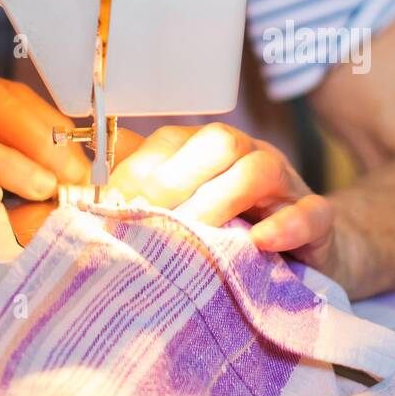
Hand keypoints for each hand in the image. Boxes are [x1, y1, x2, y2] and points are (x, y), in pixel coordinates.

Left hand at [109, 123, 335, 272]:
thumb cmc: (238, 231)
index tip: (113, 208)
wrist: (314, 254)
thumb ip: (138, 196)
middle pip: (216, 140)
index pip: (169, 142)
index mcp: (207, 153)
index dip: (138, 171)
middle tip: (152, 220)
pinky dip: (286, 225)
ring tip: (198, 234)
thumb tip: (74, 187)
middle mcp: (245, 156)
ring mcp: (286, 185)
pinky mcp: (320, 220)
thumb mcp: (186, 213)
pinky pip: (310, 212)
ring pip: (259, 167)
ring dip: (221, 199)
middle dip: (176, 178)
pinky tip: (261, 242)